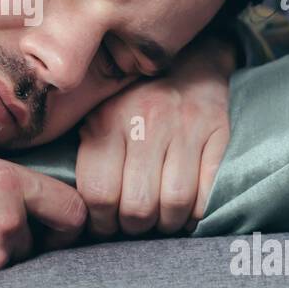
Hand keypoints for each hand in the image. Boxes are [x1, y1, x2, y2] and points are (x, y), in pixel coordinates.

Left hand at [75, 33, 234, 236]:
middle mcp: (146, 122)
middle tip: (133, 225)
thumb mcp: (97, 114)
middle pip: (138, 205)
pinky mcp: (217, 133)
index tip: (105, 225)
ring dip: (167, 224)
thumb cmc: (132, 99)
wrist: (187, 60)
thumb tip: (70, 212)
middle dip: (134, 227)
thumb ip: (85, 154)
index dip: (101, 222)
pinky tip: (187, 210)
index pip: (99, 193)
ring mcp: (185, 127)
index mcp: (107, 120)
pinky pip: (208, 191)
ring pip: (175, 203)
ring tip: (160, 220)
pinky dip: (198, 212)